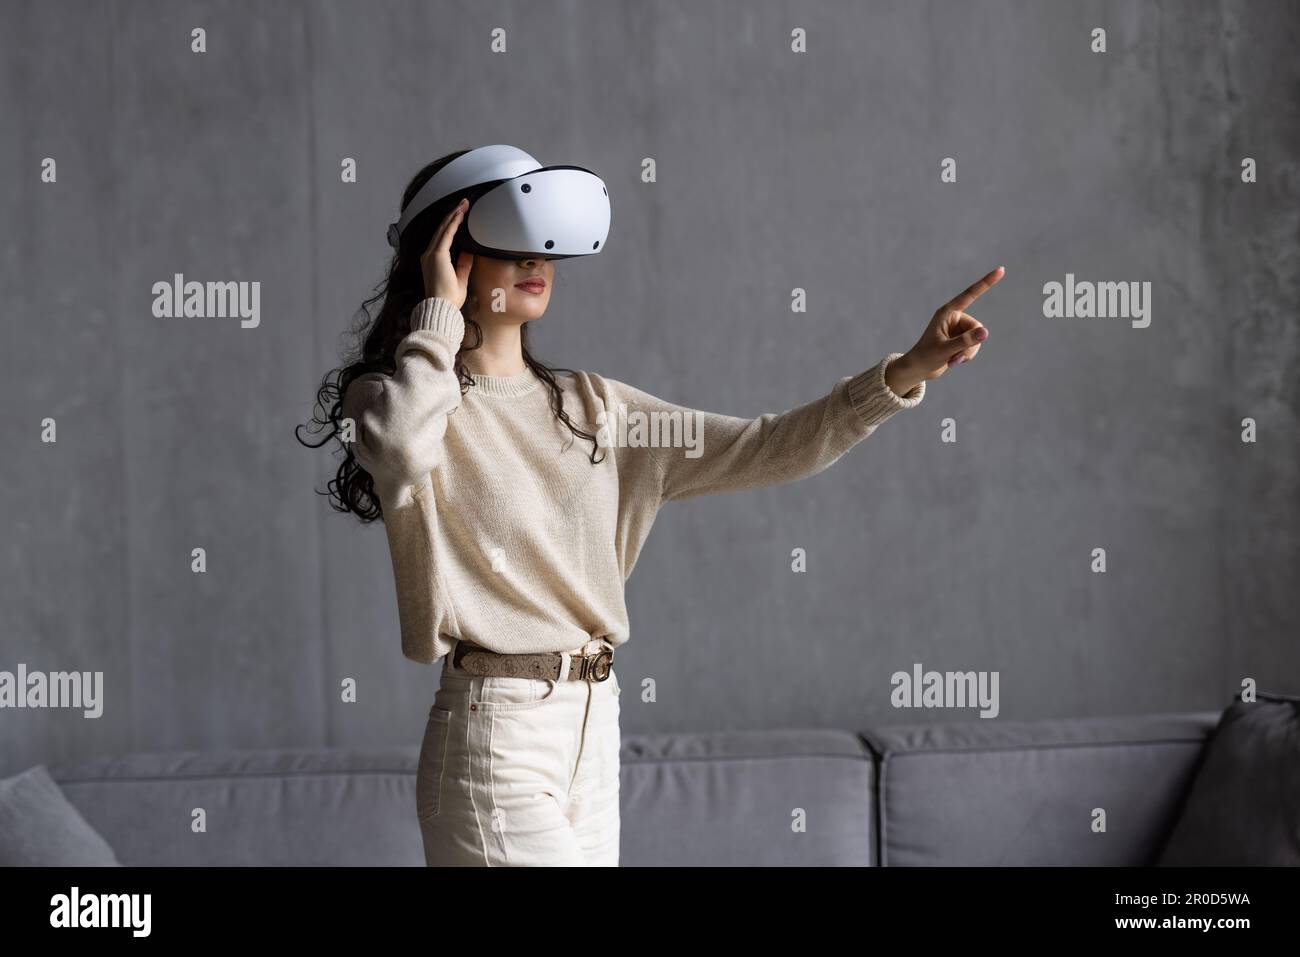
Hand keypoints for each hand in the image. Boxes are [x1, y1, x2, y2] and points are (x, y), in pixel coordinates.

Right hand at [420, 197, 474, 308]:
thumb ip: (463, 264)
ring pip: (443, 229)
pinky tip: (460, 214)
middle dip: (453, 216)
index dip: (451, 225)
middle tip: (463, 204)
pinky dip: (454, 223)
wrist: (441, 307)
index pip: (442, 238)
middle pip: (441, 230)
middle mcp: (429, 255)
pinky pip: (446, 234)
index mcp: (432, 261)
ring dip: (454, 215)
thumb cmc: (449, 299)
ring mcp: (431, 254)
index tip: (460, 216)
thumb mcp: (460, 278)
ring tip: (463, 205)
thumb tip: (469, 252)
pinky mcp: (437, 255)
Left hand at [885, 266, 1003, 395]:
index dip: (986, 282)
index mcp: (947, 312)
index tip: (1001, 270)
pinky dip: (966, 355)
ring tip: (952, 359)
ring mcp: (958, 328)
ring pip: (977, 338)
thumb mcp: (945, 350)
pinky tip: (953, 360)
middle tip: (955, 355)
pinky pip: (974, 346)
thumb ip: (965, 341)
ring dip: (968, 352)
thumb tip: (985, 332)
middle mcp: (954, 318)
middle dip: (970, 345)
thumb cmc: (926, 357)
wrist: (919, 369)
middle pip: (977, 327)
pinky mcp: (961, 338)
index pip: (970, 295)